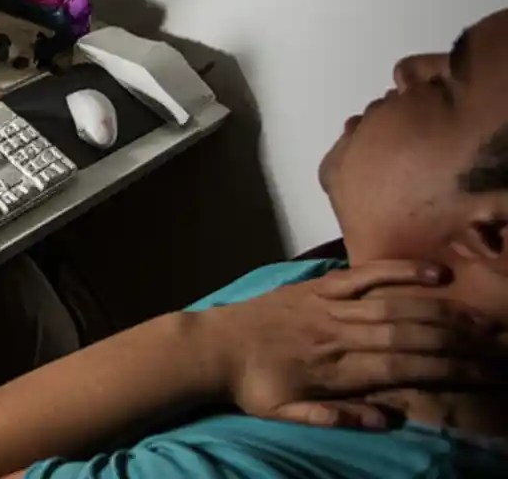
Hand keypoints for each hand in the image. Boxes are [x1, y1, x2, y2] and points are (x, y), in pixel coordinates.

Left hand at [203, 260, 503, 428]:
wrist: (212, 347)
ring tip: (481, 319)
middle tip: (496, 348)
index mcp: (335, 371)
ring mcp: (330, 307)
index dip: (447, 371)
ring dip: (442, 311)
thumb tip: (387, 420)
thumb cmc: (252, 386)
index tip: (484, 374)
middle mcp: (338, 336)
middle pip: (409, 336)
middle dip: (457, 343)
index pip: (404, 369)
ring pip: (395, 306)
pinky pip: (365, 275)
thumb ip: (335, 418)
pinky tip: (435, 275)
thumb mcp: (286, 415)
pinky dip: (400, 271)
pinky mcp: (319, 287)